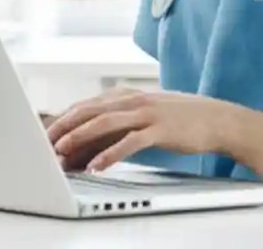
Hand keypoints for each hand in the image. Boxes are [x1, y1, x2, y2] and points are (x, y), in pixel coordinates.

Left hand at [46, 87, 237, 172]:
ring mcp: (146, 113)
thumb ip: (115, 131)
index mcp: (125, 96)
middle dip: (63, 127)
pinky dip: (111, 154)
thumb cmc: (177, 122)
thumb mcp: (142, 119)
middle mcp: (132, 100)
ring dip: (80, 137)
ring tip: (62, 151)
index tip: (44, 135)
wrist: (218, 119)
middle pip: (89, 111)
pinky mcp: (160, 129)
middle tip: (44, 144)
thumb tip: (85, 150)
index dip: (63, 120)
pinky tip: (97, 165)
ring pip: (104, 122)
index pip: (85, 106)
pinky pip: (130, 142)